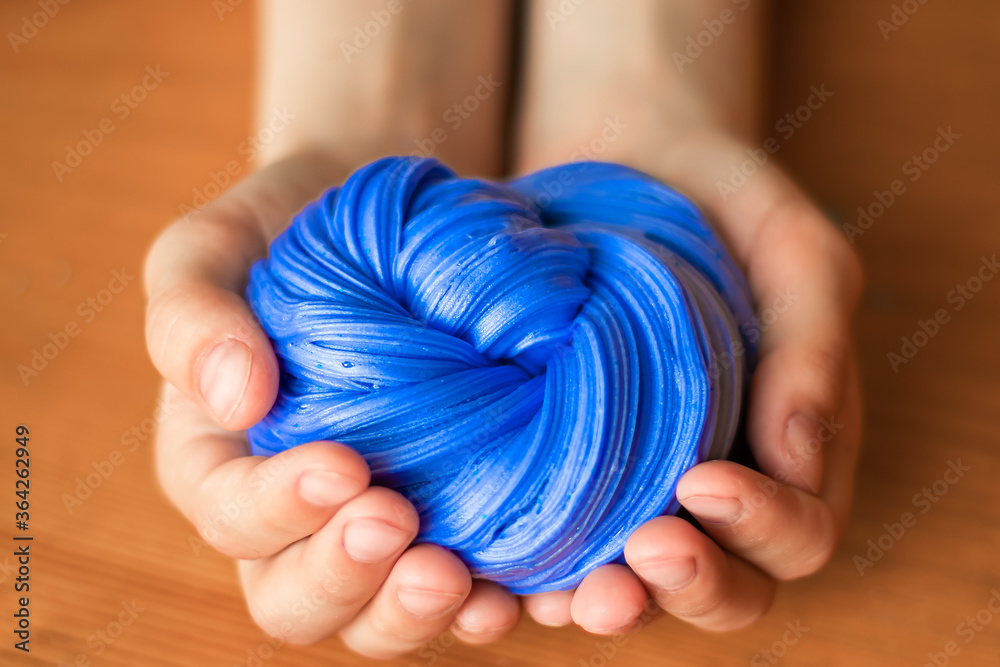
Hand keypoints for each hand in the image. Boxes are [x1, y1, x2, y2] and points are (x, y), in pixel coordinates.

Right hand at [143, 152, 520, 657]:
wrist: (390, 220)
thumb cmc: (286, 233)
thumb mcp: (217, 249)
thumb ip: (194, 315)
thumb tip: (234, 397)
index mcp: (220, 461)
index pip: (232, 514)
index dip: (280, 508)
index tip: (341, 464)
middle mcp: (292, 516)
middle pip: (295, 598)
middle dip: (343, 578)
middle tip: (397, 521)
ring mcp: (370, 525)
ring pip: (374, 616)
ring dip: (412, 612)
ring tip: (457, 579)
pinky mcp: (446, 518)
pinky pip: (458, 590)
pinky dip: (484, 604)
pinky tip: (513, 591)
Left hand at [515, 127, 863, 632]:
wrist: (628, 167)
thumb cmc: (725, 210)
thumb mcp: (794, 254)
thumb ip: (812, 347)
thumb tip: (795, 459)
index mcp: (789, 455)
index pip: (797, 533)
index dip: (761, 527)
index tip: (702, 482)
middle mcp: (715, 491)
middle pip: (726, 586)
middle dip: (686, 586)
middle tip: (638, 556)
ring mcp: (636, 487)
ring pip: (636, 584)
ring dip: (606, 599)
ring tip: (567, 593)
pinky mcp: (564, 471)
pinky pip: (554, 541)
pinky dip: (532, 570)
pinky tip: (498, 567)